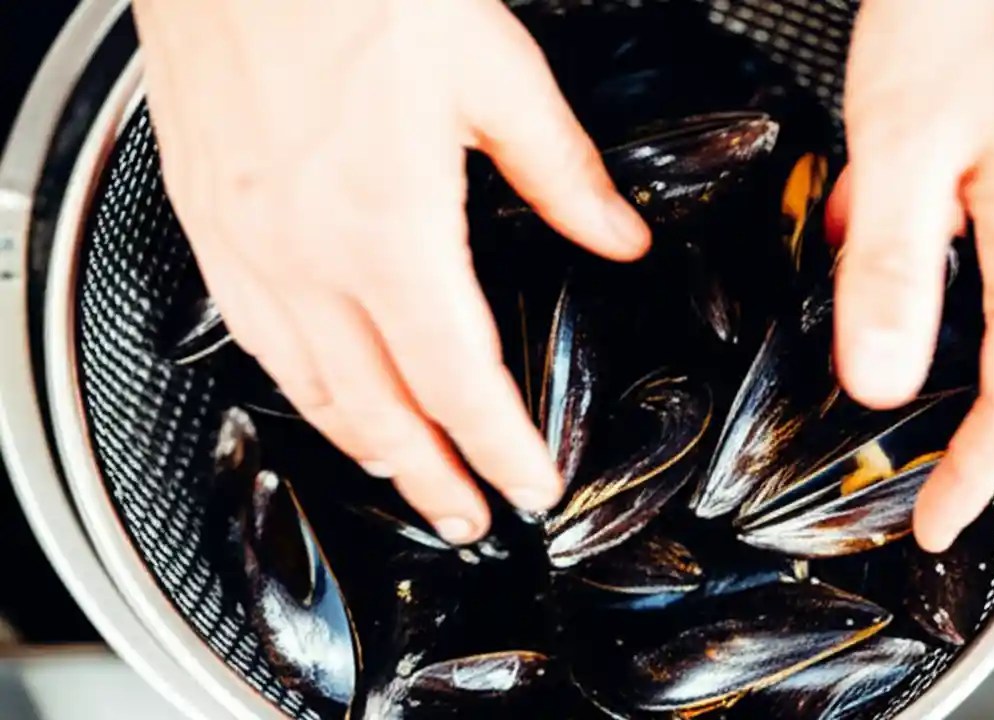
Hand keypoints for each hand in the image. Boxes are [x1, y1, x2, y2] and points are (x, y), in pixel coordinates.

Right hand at [131, 0, 649, 543]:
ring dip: (365, 446)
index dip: (501, 445)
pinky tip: (323, 394)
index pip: (459, 380)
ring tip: (407, 475)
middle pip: (379, 409)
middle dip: (432, 476)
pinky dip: (300, 387)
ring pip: (309, 386)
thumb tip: (617, 234)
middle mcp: (308, 254)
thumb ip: (563, 172)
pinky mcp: (208, 220)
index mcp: (391, 227)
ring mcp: (247, 244)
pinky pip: (254, 336)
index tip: (531, 483)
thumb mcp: (494, 73)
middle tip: (469, 515)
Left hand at [827, 0, 993, 550]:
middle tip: (905, 466)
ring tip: (866, 346)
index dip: (976, 470)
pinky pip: (977, 229)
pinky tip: (869, 218)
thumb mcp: (908, 146)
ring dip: (930, 329)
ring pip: (992, 292)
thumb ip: (892, 266)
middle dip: (958, 422)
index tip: (933, 522)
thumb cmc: (976, 3)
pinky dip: (920, 248)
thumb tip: (879, 380)